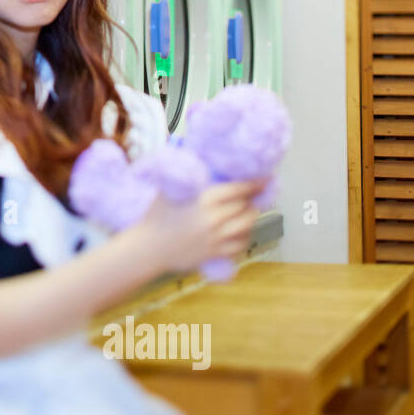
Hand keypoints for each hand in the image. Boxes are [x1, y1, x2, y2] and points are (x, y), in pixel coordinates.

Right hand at [134, 179, 265, 275]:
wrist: (148, 248)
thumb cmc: (156, 216)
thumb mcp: (169, 191)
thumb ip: (188, 178)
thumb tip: (201, 160)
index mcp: (206, 199)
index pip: (240, 189)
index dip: (255, 183)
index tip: (265, 179)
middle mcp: (215, 219)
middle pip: (246, 207)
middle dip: (253, 200)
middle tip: (255, 195)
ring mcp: (216, 238)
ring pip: (247, 226)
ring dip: (250, 217)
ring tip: (249, 212)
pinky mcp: (215, 254)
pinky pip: (240, 245)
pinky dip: (244, 237)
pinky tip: (240, 231)